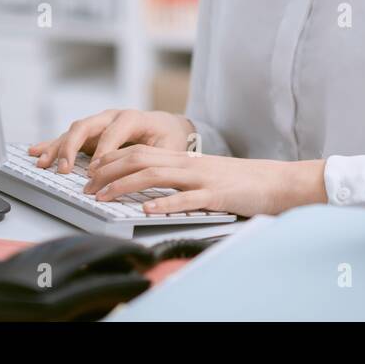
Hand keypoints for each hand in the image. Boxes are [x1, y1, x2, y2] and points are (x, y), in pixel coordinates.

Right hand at [28, 109, 194, 174]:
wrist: (169, 126)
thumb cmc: (170, 138)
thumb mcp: (169, 148)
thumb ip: (153, 157)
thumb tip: (132, 172)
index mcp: (133, 117)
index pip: (113, 131)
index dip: (103, 150)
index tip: (95, 171)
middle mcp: (112, 116)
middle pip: (86, 126)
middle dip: (72, 147)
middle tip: (65, 169)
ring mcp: (99, 123)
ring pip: (73, 131)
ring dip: (57, 147)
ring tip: (42, 163)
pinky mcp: (91, 133)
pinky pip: (69, 137)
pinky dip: (52, 144)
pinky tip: (35, 150)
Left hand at [83, 144, 326, 217]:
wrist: (278, 181)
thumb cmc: (241, 182)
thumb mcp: (204, 175)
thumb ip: (178, 178)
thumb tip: (149, 188)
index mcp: (184, 159)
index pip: (139, 152)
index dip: (111, 160)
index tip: (90, 172)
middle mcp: (188, 164)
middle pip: (140, 159)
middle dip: (108, 171)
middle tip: (86, 186)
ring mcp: (202, 179)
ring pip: (156, 175)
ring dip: (125, 186)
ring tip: (104, 197)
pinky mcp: (217, 195)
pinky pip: (186, 199)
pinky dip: (164, 205)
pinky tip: (146, 211)